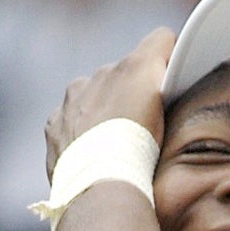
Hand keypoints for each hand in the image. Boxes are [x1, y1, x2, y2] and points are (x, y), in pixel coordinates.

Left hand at [45, 28, 173, 174]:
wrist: (99, 188)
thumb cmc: (141, 151)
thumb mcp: (175, 114)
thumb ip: (173, 85)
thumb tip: (172, 68)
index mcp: (135, 66)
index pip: (160, 42)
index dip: (169, 58)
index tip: (173, 78)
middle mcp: (101, 73)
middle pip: (125, 72)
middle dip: (131, 92)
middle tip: (141, 125)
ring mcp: (73, 98)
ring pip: (93, 94)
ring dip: (103, 111)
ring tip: (113, 143)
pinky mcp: (54, 124)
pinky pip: (68, 119)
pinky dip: (78, 131)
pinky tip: (90, 152)